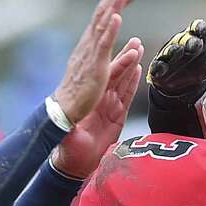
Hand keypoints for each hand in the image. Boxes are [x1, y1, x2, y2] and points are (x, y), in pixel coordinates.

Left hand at [52, 38, 143, 178]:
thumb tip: (66, 120)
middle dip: (125, 56)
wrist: (76, 165)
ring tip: (139, 49)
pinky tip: (140, 70)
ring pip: (123, 82)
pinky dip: (133, 83)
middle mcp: (99, 99)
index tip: (112, 48)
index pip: (99, 75)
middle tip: (134, 41)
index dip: (107, 59)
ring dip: (132, 65)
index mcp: (87, 99)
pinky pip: (127, 97)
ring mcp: (110, 107)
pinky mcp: (118, 118)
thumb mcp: (67, 134)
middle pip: (115, 74)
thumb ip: (69, 126)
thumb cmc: (69, 149)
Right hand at [53, 0, 141, 123]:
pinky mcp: (95, 66)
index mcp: (89, 44)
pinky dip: (110, 29)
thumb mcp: (92, 68)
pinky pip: (103, 45)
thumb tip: (105, 45)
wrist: (65, 108)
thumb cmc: (79, 91)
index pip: (103, 17)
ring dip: (113, 5)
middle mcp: (89, 44)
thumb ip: (101, 54)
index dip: (114, 1)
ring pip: (103, 24)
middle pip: (103, 14)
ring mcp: (91, 54)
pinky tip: (116, 17)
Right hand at [147, 19, 205, 97]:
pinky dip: (158, 68)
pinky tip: (159, 71)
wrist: (188, 83)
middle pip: (186, 39)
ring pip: (171, 50)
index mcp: (198, 36)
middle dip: (190, 41)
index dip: (202, 27)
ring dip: (173, 51)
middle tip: (196, 45)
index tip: (205, 30)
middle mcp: (183, 42)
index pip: (200, 27)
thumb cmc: (203, 61)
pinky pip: (158, 66)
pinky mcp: (161, 67)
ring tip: (177, 52)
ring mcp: (171, 55)